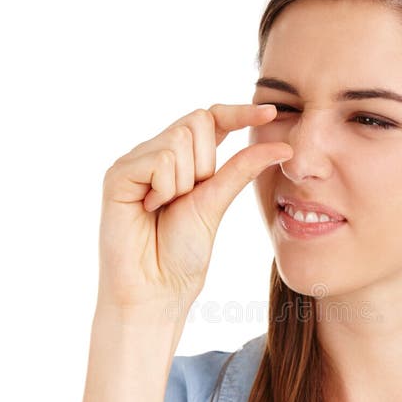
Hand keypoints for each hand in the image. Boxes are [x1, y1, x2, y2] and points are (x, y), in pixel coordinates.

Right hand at [97, 103, 291, 314]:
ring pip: (179, 140)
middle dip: (206, 164)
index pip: (212, 119)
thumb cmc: (182, 254)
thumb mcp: (217, 203)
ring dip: (184, 182)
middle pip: (197, 121)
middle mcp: (155, 153)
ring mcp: (135, 162)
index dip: (239, 112)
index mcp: (182, 160)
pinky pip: (159, 159)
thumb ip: (241, 169)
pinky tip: (149, 210)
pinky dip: (164, 188)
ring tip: (164, 209)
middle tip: (187, 199)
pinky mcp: (117, 175)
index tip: (271, 112)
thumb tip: (284, 146)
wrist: (156, 289)